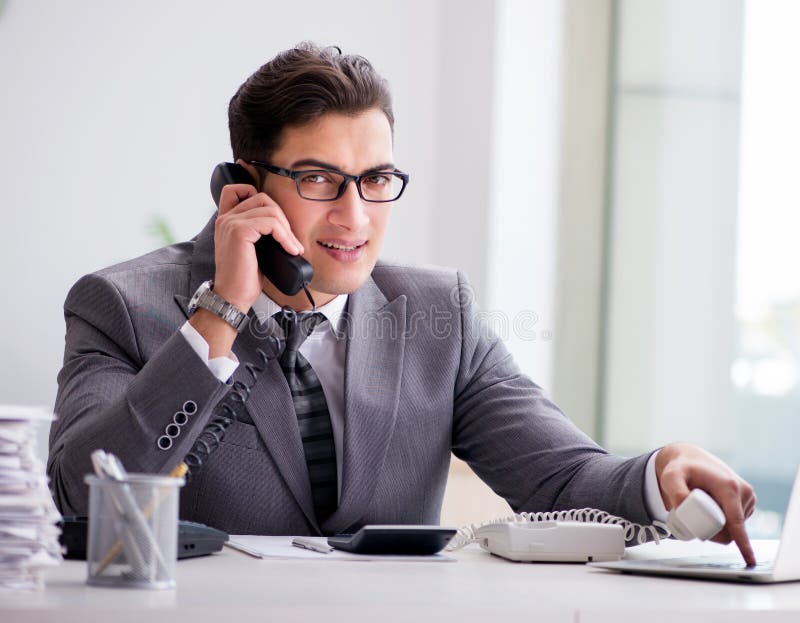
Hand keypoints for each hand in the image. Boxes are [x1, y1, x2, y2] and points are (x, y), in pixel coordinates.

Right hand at [212, 182, 303, 312]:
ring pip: (270, 209)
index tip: (274, 220)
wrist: (233, 296)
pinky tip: (290, 250)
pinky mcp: (239, 231)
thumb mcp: (252, 249)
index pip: (237, 190)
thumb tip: (283, 225)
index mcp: (226, 220)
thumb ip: (258, 231)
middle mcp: (226, 218)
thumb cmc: (243, 277)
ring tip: (293, 247)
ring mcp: (231, 223)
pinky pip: (271, 223)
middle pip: (262, 198)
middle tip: (289, 240)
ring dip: (287, 229)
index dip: (257, 194)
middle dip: (281, 217)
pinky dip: (285, 236)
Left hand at [655, 443, 756, 565]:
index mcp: (729, 487)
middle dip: (714, 532)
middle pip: (732, 529)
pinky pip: (736, 522)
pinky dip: (724, 522)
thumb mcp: (671, 477)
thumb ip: (675, 490)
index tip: (750, 561)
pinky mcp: (746, 501)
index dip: (743, 543)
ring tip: (703, 504)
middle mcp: (743, 492)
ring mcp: (747, 497)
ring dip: (718, 525)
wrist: (690, 459)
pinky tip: (713, 507)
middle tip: (692, 516)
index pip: (736, 522)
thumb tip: (683, 507)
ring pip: (735, 527)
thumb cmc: (681, 468)